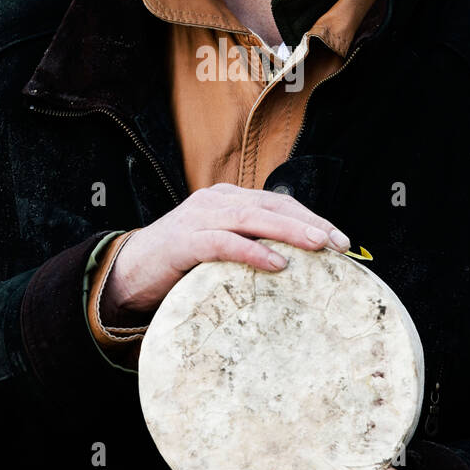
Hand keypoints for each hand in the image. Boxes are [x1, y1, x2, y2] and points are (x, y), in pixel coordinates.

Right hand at [101, 183, 351, 319]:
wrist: (128, 271)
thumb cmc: (180, 263)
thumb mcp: (220, 245)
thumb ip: (249, 243)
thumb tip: (295, 260)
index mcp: (228, 198)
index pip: (278, 202)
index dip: (311, 217)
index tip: (340, 239)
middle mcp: (216, 201)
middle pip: (272, 206)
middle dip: (309, 223)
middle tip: (339, 243)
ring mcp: (199, 218)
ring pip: (253, 219)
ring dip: (289, 232)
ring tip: (318, 246)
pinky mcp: (184, 242)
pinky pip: (225, 244)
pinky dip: (253, 252)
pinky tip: (277, 264)